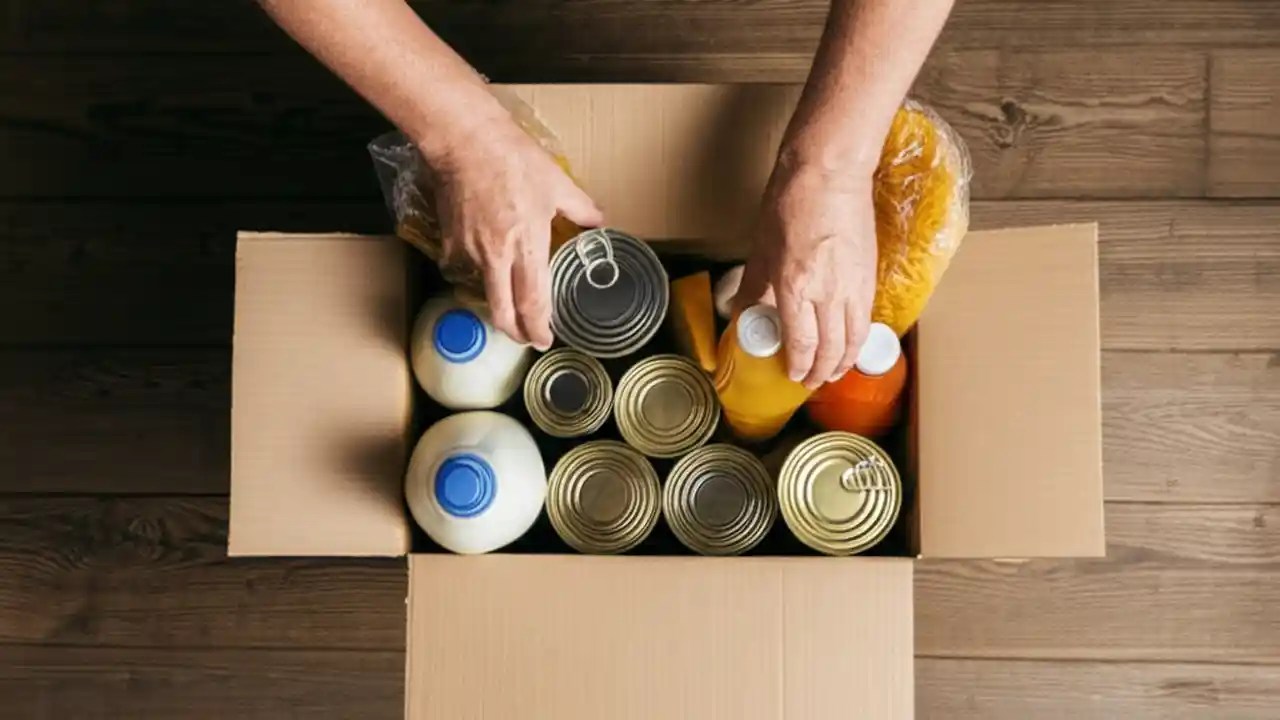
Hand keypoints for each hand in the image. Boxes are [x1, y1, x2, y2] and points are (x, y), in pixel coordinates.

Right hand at [430, 118, 602, 349]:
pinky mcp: (449, 240)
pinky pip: (464, 266)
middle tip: (526, 337)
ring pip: (483, 291)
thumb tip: (599, 221)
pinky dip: (477, 271)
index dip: (538, 329)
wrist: (465, 140)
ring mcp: (469, 251)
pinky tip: (486, 265)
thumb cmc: (514, 160)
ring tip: (509, 300)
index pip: (532, 304)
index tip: (544, 340)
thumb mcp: (558, 184)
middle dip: (515, 333)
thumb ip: (581, 209)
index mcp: (527, 248)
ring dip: (497, 302)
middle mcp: (496, 258)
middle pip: (502, 314)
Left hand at [734, 159, 875, 389]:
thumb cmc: (791, 203)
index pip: (801, 345)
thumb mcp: (761, 248)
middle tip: (811, 382)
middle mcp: (829, 294)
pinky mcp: (870, 275)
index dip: (798, 366)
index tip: (792, 376)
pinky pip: (866, 319)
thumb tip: (744, 311)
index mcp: (796, 288)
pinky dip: (858, 339)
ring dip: (843, 362)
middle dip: (820, 373)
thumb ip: (756, 285)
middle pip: (830, 350)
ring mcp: (854, 286)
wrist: (830, 174)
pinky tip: (850, 343)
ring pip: (854, 340)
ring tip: (833, 372)